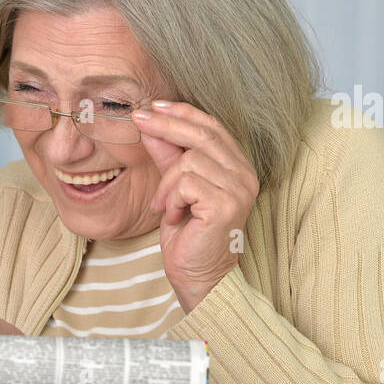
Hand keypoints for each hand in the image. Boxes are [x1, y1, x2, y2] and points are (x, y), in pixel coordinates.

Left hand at [132, 101, 259, 311]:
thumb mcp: (173, 189)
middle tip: (138, 120)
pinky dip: (170, 199)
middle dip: (166, 125)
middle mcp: (244, 175)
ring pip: (190, 161)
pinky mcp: (225, 204)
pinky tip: (173, 217)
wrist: (198, 277)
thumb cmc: (188, 236)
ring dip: (166, 184)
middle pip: (203, 134)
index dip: (183, 112)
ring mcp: (239, 189)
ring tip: (164, 207)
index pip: (212, 126)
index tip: (153, 106)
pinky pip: (186, 183)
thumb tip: (150, 124)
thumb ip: (168, 157)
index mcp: (236, 166)